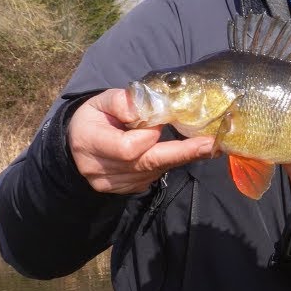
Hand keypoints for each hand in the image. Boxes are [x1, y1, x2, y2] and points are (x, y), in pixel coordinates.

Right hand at [69, 88, 215, 193]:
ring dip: (174, 155)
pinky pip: (153, 176)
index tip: (156, 122)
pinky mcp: (124, 189)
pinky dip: (165, 163)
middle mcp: (99, 169)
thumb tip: (145, 107)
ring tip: (184, 141)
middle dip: (182, 152)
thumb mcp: (102, 101)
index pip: (128, 148)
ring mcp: (112, 183)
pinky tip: (169, 152)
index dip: (148, 135)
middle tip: (210, 145)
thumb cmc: (96, 117)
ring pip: (154, 170)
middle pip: (147, 163)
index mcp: (90, 142)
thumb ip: (123, 101)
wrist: (80, 142)